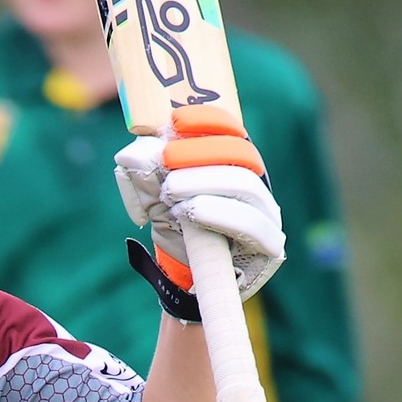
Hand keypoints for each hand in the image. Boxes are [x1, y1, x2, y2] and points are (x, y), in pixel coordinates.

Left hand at [114, 105, 284, 301]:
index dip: (208, 121)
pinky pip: (251, 224)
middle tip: (166, 160)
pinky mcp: (269, 244)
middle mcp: (257, 187)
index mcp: (235, 167)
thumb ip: (147, 177)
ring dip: (205, 183)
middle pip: (240, 156)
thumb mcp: (156, 199)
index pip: (232, 131)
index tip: (176, 121)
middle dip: (201, 154)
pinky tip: (191, 213)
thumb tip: (132, 154)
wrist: (187, 280)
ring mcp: (267, 215)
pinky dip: (218, 214)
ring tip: (171, 193)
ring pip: (247, 186)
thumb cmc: (177, 231)